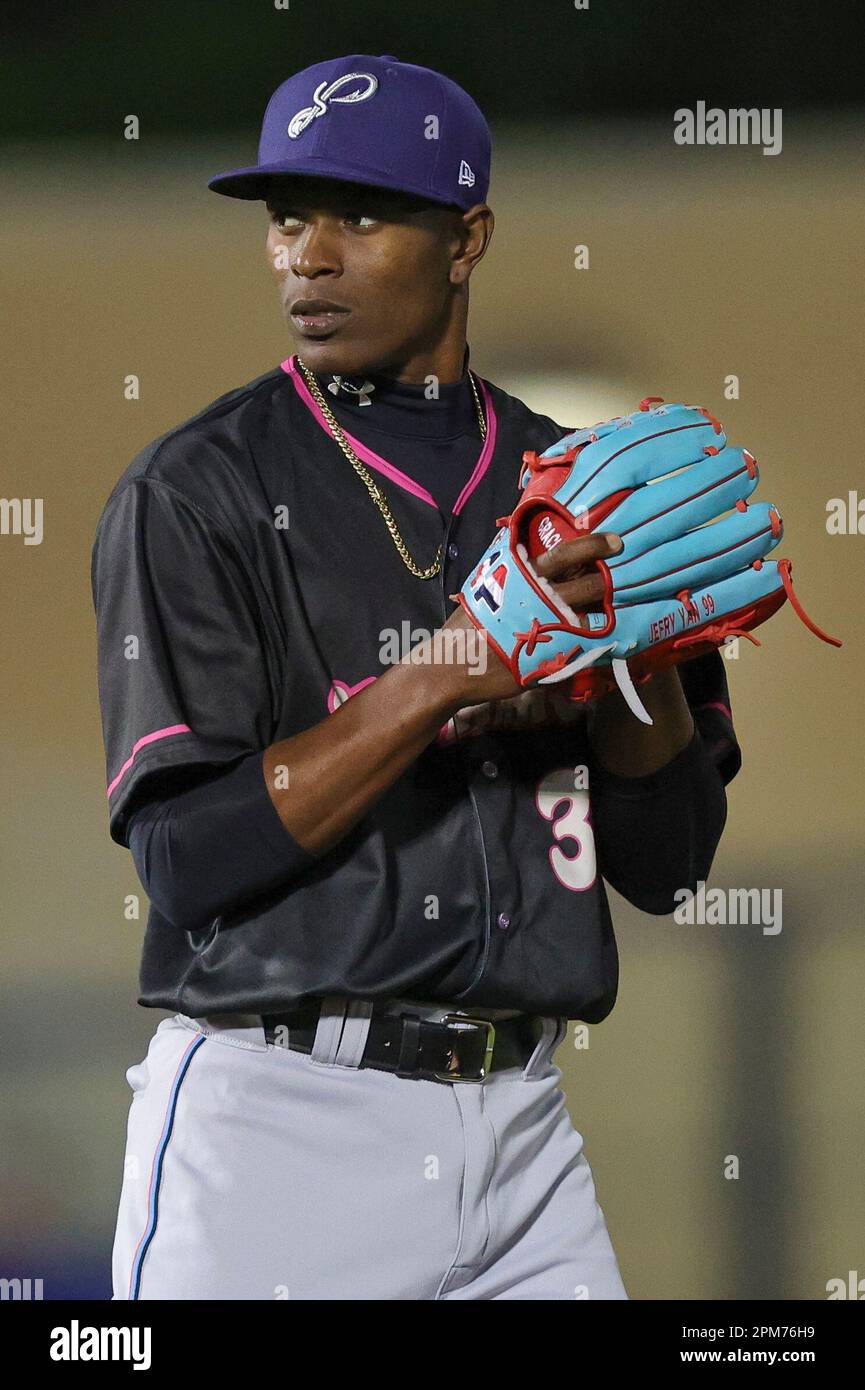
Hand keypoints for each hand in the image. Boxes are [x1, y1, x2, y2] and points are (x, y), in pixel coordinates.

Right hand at [432, 531, 623, 708]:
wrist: (453, 666)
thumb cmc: (470, 624)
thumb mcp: (487, 585)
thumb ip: (515, 573)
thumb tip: (537, 560)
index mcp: (521, 577)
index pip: (564, 553)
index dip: (592, 545)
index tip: (614, 541)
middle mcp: (538, 599)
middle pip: (585, 584)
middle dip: (607, 579)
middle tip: (622, 575)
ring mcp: (546, 630)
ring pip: (589, 616)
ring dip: (604, 612)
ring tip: (612, 608)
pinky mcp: (550, 658)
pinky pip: (581, 647)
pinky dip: (594, 641)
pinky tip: (602, 638)